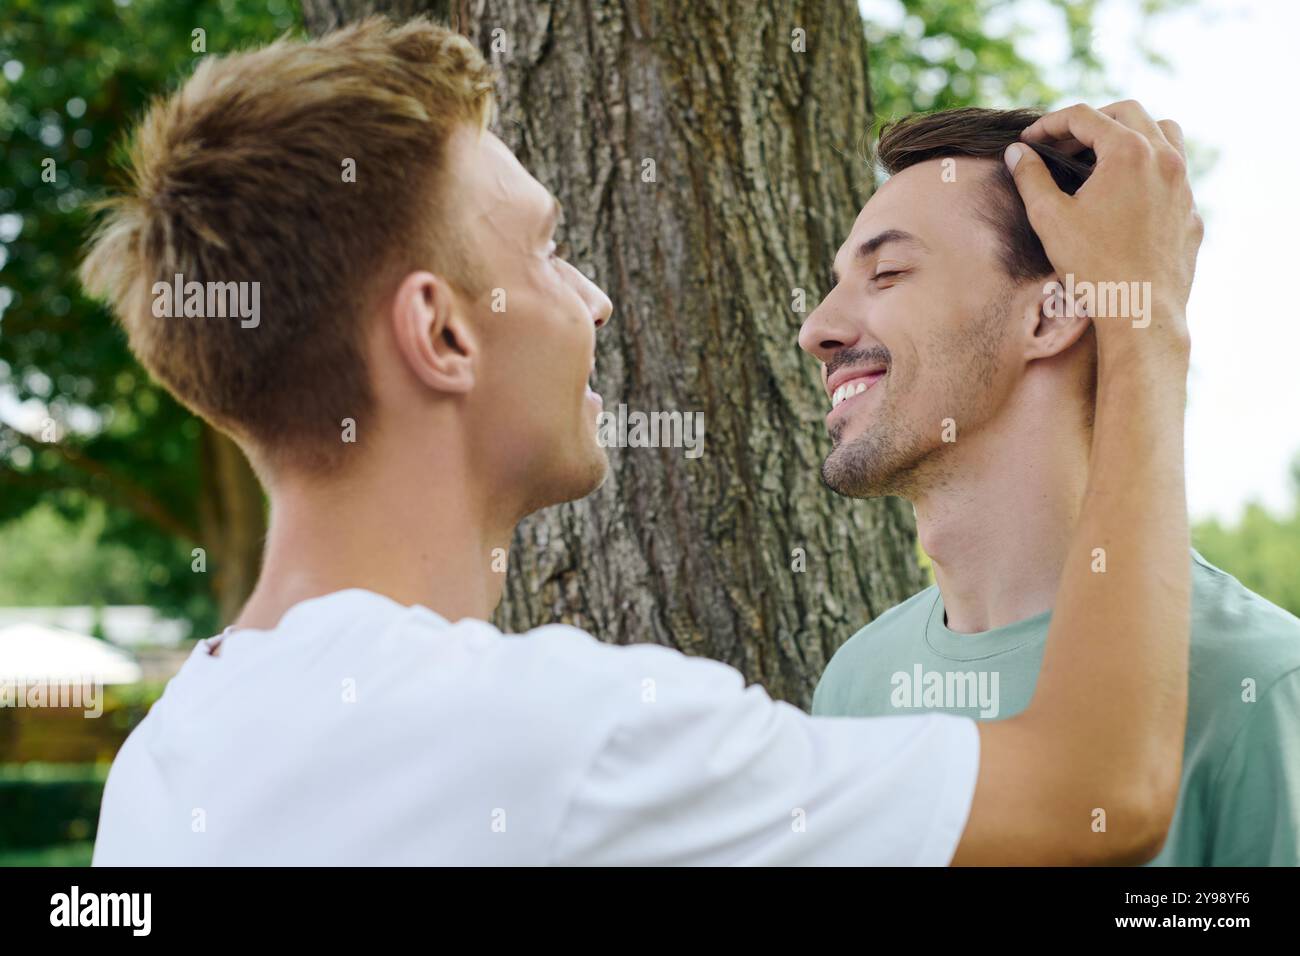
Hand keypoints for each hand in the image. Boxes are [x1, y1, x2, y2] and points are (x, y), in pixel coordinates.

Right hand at [1004, 100, 1202, 359]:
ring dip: (1130, 134)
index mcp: (1128, 152)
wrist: (1141, 311)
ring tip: (1101, 159)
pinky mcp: (1191, 210)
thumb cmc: (1093, 266)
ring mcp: (1184, 184)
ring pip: (1163, 133)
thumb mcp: (1049, 218)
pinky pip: (1174, 172)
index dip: (1049, 124)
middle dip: (1090, 122)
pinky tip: (1125, 195)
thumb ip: (1030, 177)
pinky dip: (1148, 169)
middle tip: (1062, 146)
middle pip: (1127, 112)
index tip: (1029, 141)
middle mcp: (1164, 158)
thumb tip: (1016, 153)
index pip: (1084, 116)